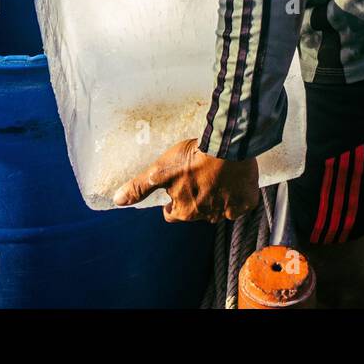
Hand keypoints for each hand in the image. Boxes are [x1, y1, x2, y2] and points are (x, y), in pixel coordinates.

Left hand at [113, 138, 259, 222]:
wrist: (229, 146)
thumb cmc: (193, 157)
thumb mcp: (160, 170)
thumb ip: (140, 187)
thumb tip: (117, 201)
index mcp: (184, 211)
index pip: (171, 215)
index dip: (170, 203)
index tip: (174, 190)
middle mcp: (206, 216)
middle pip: (195, 212)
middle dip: (194, 199)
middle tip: (196, 178)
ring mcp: (228, 211)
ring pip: (218, 208)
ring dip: (215, 197)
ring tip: (215, 176)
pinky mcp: (246, 202)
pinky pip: (240, 203)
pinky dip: (236, 194)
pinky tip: (233, 178)